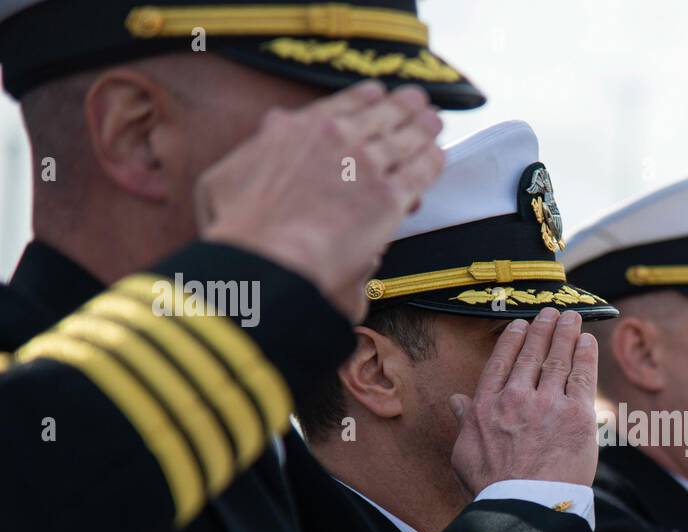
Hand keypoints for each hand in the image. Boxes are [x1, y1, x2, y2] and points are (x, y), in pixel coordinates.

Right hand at [196, 81, 444, 322]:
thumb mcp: (225, 177)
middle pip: (380, 117)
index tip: (377, 93)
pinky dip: (431, 162)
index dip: (363, 99)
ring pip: (404, 141)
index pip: (339, 107)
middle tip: (417, 100)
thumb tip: (272, 125)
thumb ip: (256, 147)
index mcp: (296, 130)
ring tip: (434, 121)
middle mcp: (336, 140)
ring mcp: (366, 167)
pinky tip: (438, 156)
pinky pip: (419, 174)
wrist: (269, 258)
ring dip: (422, 128)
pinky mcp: (390, 200)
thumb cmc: (237, 229)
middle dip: (402, 106)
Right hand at [449, 309, 598, 494]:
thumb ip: (464, 423)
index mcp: (487, 405)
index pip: (501, 361)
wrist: (526, 507)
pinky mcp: (577, 416)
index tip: (521, 325)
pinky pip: (583, 376)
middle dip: (544, 329)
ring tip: (572, 319)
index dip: (514, 339)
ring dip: (566, 334)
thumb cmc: (493, 488)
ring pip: (558, 359)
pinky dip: (586, 355)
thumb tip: (457, 401)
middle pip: (532, 354)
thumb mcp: (464, 455)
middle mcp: (516, 397)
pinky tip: (588, 342)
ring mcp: (548, 404)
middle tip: (552, 313)